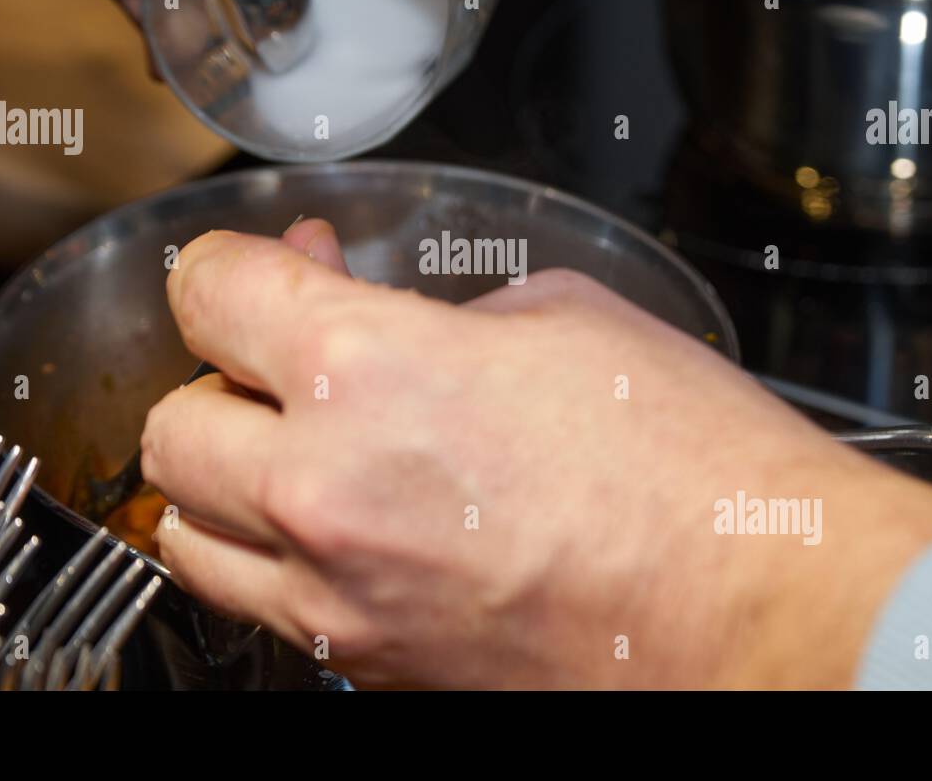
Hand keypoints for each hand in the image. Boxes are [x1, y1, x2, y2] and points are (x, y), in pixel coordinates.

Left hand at [142, 221, 931, 687]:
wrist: (758, 610)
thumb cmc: (691, 468)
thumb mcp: (565, 320)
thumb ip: (444, 313)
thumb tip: (389, 319)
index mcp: (368, 370)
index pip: (214, 294)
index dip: (224, 265)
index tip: (246, 269)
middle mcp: (326, 491)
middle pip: (173, 425)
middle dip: (215, 377)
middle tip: (275, 360)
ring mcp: (338, 596)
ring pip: (189, 534)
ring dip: (223, 479)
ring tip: (285, 448)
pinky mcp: (370, 666)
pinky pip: (264, 603)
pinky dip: (270, 557)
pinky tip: (337, 523)